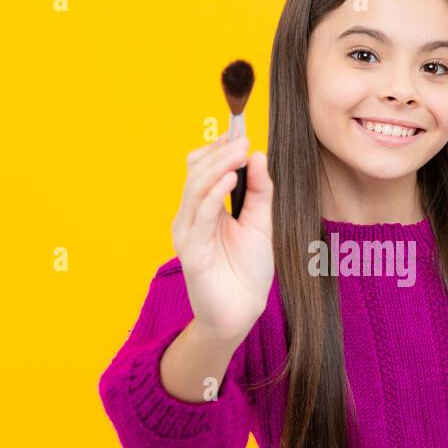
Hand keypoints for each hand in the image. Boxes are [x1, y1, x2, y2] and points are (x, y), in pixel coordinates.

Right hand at [171, 131, 274, 342]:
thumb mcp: (260, 223)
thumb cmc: (248, 271)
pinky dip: (214, 195)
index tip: (241, 135)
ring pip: (195, 189)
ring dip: (218, 167)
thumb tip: (258, 155)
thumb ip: (259, 191)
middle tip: (243, 141)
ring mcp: (187, 233)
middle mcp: (190, 217)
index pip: (200, 168)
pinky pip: (200, 216)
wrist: (242, 312)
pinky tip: (230, 181)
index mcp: (204, 209)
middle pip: (195, 173)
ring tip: (240, 154)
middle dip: (220, 154)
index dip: (218, 150)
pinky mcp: (190, 251)